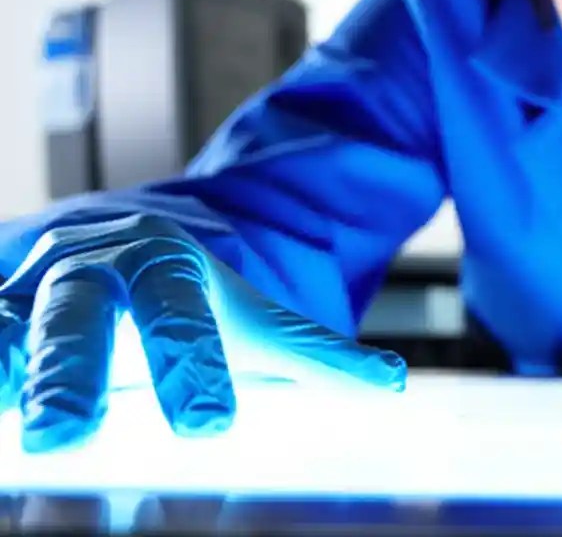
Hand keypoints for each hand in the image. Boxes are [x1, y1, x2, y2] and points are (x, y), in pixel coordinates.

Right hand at [0, 212, 406, 452]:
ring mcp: (26, 290)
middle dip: (69, 370)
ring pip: (5, 323)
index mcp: (163, 262)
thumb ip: (319, 354)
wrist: (116, 250)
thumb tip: (395, 382)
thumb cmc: (191, 302)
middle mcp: (86, 267)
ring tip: (17, 432)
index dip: (191, 363)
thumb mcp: (256, 323)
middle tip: (67, 437)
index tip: (209, 423)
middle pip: (76, 313)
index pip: (179, 313)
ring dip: (4, 370)